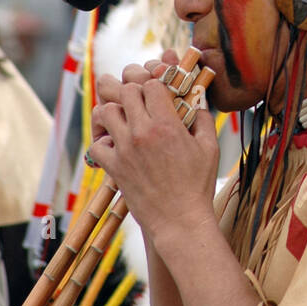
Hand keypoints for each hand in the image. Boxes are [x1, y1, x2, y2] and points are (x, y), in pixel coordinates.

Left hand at [88, 48, 218, 244]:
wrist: (180, 221)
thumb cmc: (197, 186)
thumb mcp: (210, 148)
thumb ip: (203, 119)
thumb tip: (196, 101)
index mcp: (167, 125)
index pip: (151, 84)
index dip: (156, 85)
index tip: (159, 94)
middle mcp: (142, 133)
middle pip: (125, 91)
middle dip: (133, 91)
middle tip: (140, 102)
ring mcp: (125, 150)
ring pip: (104, 111)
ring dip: (113, 111)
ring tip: (123, 119)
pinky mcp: (114, 168)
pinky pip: (96, 144)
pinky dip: (102, 141)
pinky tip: (115, 144)